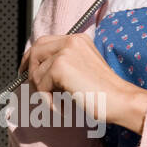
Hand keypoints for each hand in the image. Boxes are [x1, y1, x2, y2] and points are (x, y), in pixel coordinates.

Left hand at [21, 32, 146, 131]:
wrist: (120, 100)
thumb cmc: (104, 93)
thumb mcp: (82, 71)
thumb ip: (63, 65)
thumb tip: (35, 71)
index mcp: (78, 40)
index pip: (45, 42)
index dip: (32, 57)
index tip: (26, 71)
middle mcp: (72, 41)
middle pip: (36, 50)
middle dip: (28, 69)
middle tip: (27, 86)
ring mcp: (65, 51)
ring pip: (36, 71)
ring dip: (41, 91)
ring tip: (57, 103)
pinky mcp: (60, 66)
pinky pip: (40, 85)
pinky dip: (47, 100)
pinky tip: (62, 106)